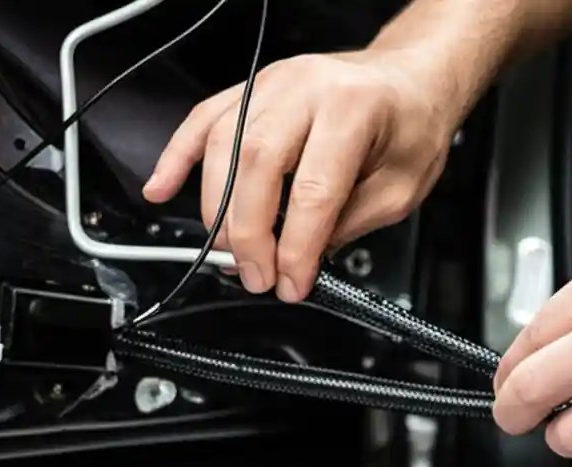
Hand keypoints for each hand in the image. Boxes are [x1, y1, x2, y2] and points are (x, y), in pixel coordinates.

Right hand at [142, 49, 462, 301]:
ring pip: (223, 145)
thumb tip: (299, 260)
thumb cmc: (410, 123)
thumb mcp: (401, 189)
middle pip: (257, 164)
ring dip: (216, 208)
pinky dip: (176, 158)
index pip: (314, 189)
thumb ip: (347, 225)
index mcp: (354, 108)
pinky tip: (161, 189)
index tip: (292, 283)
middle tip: (255, 275)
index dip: (296, 247)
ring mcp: (272, 84)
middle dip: (249, 233)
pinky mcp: (250, 90)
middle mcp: (307, 88)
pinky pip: (202, 120)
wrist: (410, 78)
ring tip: (228, 251)